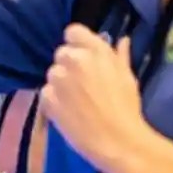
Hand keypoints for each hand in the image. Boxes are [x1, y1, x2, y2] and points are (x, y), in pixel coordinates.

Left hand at [40, 24, 157, 172]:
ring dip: (60, 83)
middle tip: (82, 84)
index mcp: (96, 51)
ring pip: (52, 73)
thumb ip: (119, 56)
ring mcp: (58, 79)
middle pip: (62, 53)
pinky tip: (68, 112)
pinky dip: (53, 100)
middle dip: (70, 66)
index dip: (77, 43)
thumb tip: (121, 40)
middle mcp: (74, 59)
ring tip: (76, 101)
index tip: (83, 56)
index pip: (73, 31)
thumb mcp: (127, 78)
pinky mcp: (47, 98)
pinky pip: (45, 92)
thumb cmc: (127, 108)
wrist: (118, 141)